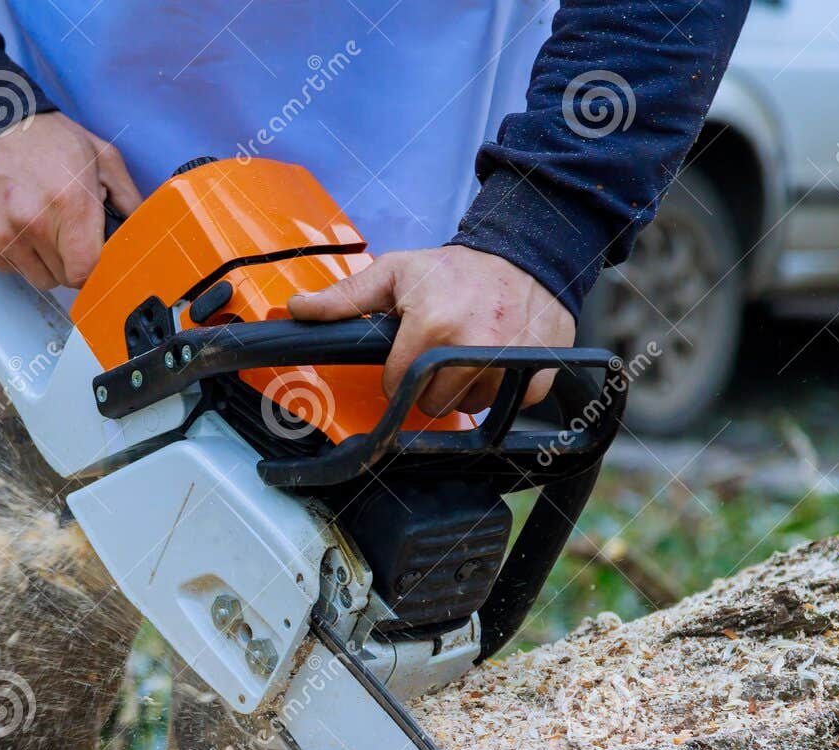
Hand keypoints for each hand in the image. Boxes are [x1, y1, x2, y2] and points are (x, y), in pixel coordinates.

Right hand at [0, 112, 141, 289]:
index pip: (86, 271)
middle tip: (65, 230)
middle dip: (70, 260)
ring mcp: (2, 237)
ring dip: (44, 261)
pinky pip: (10, 269)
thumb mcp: (99, 154)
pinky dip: (17, 254)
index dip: (93, 269)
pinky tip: (15, 223)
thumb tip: (143, 230)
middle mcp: (33, 224)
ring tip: (40, 225)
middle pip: (63, 278)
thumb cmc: (42, 138)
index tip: (93, 258)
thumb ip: (127, 197)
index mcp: (69, 203)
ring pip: (37, 279)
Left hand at [288, 246, 574, 415]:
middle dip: (430, 384)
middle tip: (440, 352)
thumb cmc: (454, 269)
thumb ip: (345, 298)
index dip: (397, 373)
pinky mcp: (539, 369)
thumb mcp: (395, 273)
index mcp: (432, 325)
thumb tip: (298, 309)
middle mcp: (472, 347)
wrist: (525, 252)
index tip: (409, 352)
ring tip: (469, 353)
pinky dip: (504, 387)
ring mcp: (510, 361)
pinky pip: (511, 403)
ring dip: (466, 389)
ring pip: (471, 408)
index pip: (397, 385)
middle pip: (432, 404)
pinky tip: (498, 359)